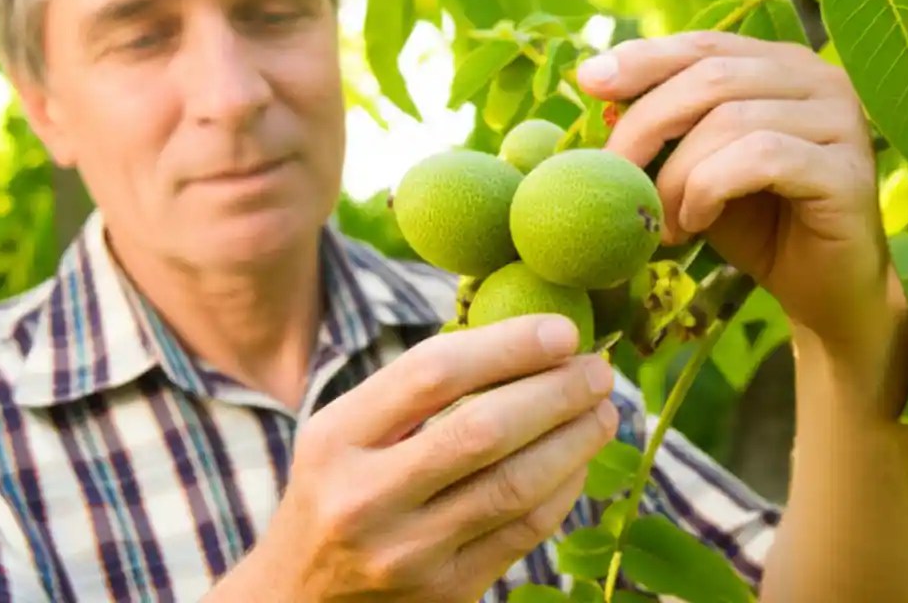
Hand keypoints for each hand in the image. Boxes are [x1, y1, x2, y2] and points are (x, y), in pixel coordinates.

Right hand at [211, 314, 618, 601]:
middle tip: (598, 369)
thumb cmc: (339, 488)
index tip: (562, 330)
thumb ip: (414, 390)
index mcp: (337, 439)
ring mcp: (408, 554)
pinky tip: (579, 461)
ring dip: (574, 440)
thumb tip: (522, 339)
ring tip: (604, 410)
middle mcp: (366, 498)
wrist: (303, 596)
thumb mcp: (345, 431)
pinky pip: (524, 533)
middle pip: (483, 430)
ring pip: (515, 486)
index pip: (432, 374)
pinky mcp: (446, 593)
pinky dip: (563, 490)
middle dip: (556, 392)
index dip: (508, 345)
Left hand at [577, 31, 890, 350]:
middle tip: (613, 178)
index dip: (644, 58)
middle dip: (646, 127)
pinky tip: (696, 223)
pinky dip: (710, 189)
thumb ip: (665, 127)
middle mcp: (818, 79)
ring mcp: (841, 120)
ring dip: (678, 175)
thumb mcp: (697, 167)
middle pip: (711, 79)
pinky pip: (761, 158)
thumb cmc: (756, 226)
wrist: (822, 292)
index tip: (590, 81)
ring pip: (731, 120)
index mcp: (780, 66)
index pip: (703, 46)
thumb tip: (595, 83)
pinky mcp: (848, 169)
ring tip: (665, 221)